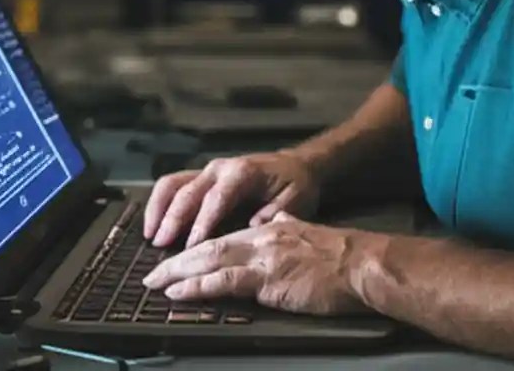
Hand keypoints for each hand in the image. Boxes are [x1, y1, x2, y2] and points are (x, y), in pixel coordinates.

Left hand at [142, 212, 375, 314]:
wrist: (362, 264)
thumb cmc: (342, 257)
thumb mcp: (310, 233)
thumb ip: (290, 226)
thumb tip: (281, 220)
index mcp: (272, 228)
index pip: (226, 236)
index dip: (198, 248)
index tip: (178, 259)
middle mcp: (262, 238)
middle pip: (209, 245)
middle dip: (177, 260)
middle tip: (152, 273)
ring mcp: (264, 258)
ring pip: (210, 260)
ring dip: (178, 272)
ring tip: (155, 283)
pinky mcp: (268, 279)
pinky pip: (224, 282)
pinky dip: (197, 287)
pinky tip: (178, 293)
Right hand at [143, 150, 320, 247]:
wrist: (296, 164)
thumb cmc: (296, 184)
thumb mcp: (295, 199)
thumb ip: (276, 213)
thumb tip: (252, 229)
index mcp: (243, 173)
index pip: (217, 199)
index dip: (202, 222)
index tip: (191, 246)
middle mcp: (220, 169)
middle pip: (188, 192)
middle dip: (172, 219)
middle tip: (160, 246)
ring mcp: (207, 171)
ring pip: (172, 184)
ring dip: (158, 210)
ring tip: (151, 237)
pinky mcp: (201, 177)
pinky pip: (172, 186)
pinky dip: (159, 205)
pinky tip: (153, 227)